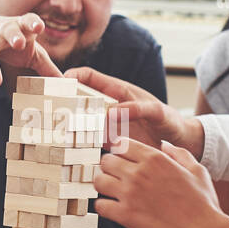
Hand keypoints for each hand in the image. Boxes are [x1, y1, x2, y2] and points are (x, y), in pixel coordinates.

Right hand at [0, 13, 62, 85]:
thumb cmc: (10, 43)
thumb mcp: (30, 53)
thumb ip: (46, 68)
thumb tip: (65, 86)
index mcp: (20, 27)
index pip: (28, 20)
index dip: (33, 23)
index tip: (39, 27)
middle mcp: (2, 29)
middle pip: (8, 29)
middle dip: (14, 35)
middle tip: (19, 43)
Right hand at [63, 66, 203, 155]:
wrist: (179, 143)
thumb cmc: (170, 122)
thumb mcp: (157, 113)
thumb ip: (137, 109)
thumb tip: (111, 113)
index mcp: (118, 92)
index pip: (89, 77)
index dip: (72, 76)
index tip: (59, 83)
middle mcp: (109, 106)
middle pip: (79, 99)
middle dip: (63, 102)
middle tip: (49, 110)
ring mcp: (107, 124)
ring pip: (81, 120)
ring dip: (68, 124)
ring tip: (53, 131)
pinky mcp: (109, 142)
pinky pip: (90, 141)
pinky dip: (79, 144)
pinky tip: (70, 151)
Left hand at [94, 137, 222, 227]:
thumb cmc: (203, 203)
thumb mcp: (197, 170)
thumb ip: (179, 154)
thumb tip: (164, 145)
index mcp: (155, 158)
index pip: (121, 144)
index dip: (120, 152)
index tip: (123, 161)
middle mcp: (139, 172)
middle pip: (106, 161)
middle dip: (110, 168)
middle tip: (116, 178)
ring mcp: (130, 194)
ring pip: (98, 181)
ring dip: (104, 186)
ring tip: (112, 193)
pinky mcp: (125, 216)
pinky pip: (100, 205)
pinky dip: (104, 207)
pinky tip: (114, 209)